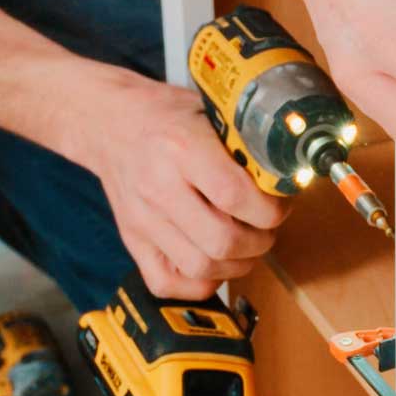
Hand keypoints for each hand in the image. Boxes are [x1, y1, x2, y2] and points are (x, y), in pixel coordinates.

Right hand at [73, 76, 289, 298]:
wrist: (109, 123)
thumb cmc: (165, 115)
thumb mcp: (209, 111)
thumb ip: (244, 143)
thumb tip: (286, 174)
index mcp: (180, 148)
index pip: (235, 196)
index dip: (270, 210)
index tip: (280, 205)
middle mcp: (158, 187)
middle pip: (222, 241)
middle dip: (260, 241)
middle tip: (267, 228)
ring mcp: (142, 220)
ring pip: (200, 268)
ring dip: (237, 265)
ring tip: (247, 245)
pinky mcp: (132, 240)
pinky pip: (167, 283)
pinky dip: (199, 283)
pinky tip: (215, 262)